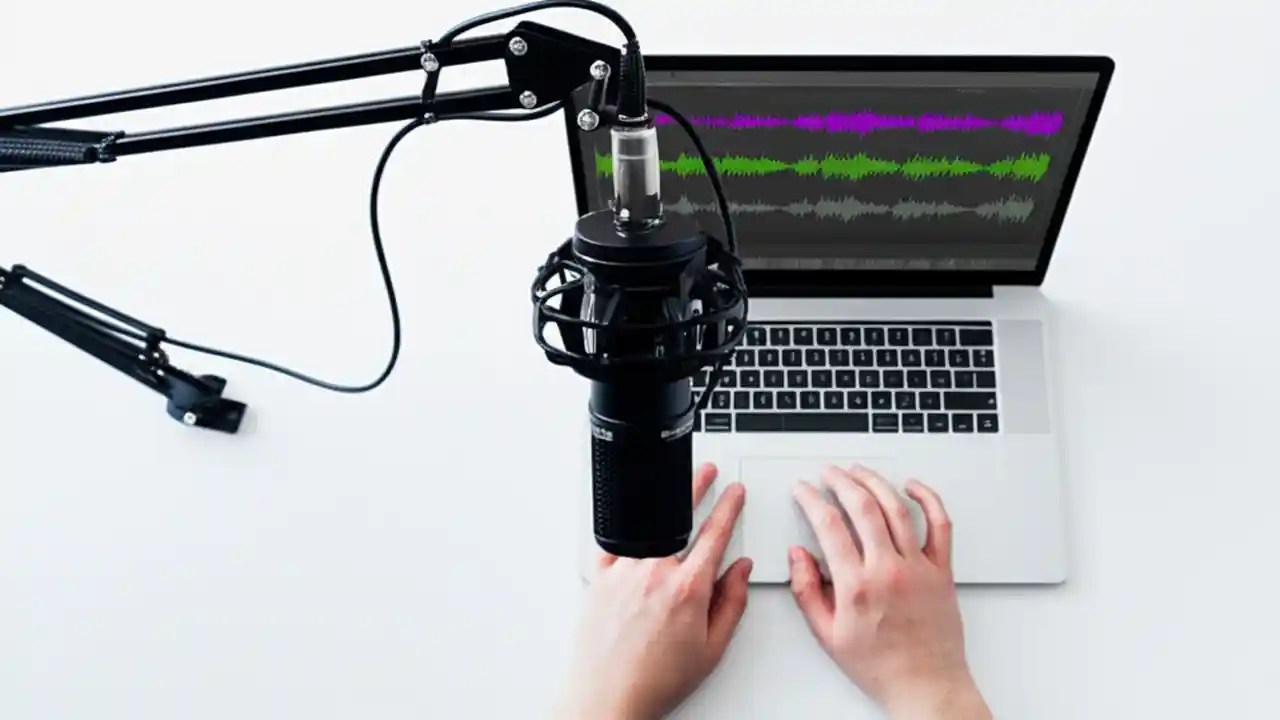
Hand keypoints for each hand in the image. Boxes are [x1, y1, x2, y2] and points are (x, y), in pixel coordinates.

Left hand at [552, 463, 750, 719]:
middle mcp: (654, 572)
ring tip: (673, 497)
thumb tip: (741, 571)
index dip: (729, 507)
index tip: (735, 493)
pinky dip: (628, 534)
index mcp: (688, 588)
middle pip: (680, 517)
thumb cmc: (657, 681)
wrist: (609, 698)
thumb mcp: (712, 648)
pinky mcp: (598, 579)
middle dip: (698, 488)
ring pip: (648, 528)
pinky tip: (636, 527)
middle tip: (707, 473)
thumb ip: (732, 603)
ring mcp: (623, 572)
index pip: (715, 534)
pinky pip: (615, 544)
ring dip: (664, 508)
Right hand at [789, 465, 990, 719]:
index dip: (811, 500)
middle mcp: (888, 571)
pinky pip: (940, 525)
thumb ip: (806, 591)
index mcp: (856, 587)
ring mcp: (919, 568)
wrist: (926, 685)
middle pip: (862, 507)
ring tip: (858, 471)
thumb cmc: (880, 666)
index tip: (803, 491)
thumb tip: (797, 556)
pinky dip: (928, 499)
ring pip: (897, 508)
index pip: (829, 526)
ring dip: (875, 482)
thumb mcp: (827, 635)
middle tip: (828, 473)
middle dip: (840, 481)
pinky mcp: (942, 571)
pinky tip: (913, 486)